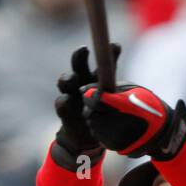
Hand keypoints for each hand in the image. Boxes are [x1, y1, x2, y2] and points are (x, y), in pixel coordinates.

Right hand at [51, 44, 120, 171]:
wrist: (87, 137)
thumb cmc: (103, 116)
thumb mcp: (115, 106)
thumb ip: (118, 97)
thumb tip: (124, 93)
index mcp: (98, 78)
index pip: (104, 62)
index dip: (110, 53)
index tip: (117, 47)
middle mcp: (82, 82)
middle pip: (79, 64)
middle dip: (80, 56)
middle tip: (84, 49)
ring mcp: (71, 95)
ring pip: (66, 81)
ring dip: (67, 78)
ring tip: (71, 79)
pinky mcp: (65, 111)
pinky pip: (62, 104)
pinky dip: (63, 102)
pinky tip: (66, 100)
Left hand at [82, 83, 185, 160]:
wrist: (161, 131)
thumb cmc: (146, 105)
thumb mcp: (131, 89)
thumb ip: (108, 88)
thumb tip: (83, 90)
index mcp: (123, 104)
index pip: (95, 99)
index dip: (91, 96)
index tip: (94, 94)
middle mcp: (117, 122)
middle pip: (91, 114)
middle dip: (93, 108)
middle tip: (102, 106)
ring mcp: (115, 136)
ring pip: (93, 125)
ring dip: (97, 119)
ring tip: (110, 115)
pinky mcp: (113, 146)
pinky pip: (98, 136)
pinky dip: (101, 130)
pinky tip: (113, 125)